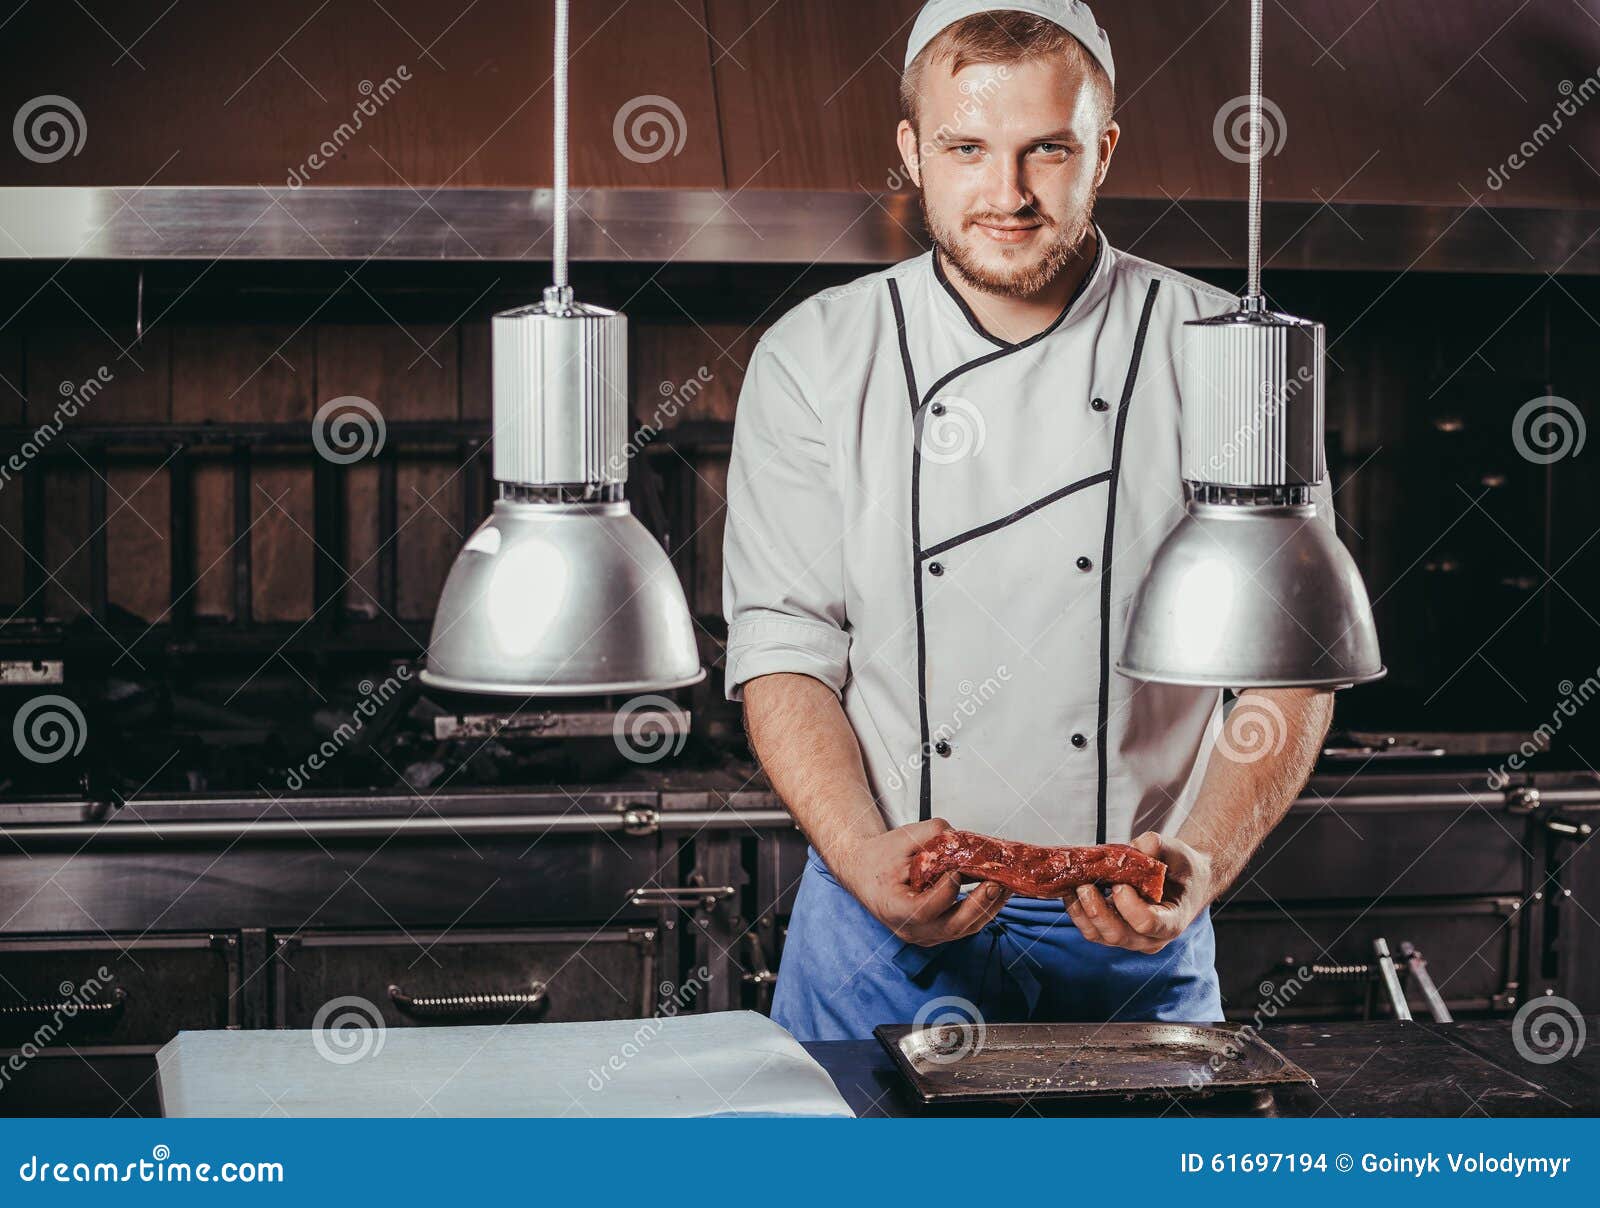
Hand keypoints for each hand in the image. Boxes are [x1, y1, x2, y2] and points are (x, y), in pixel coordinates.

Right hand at [830, 818, 1010, 947]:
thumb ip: (934, 833)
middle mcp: (910, 929)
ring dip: (988, 908)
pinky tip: (995, 893)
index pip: (926, 909)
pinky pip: (963, 926)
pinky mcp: (936, 932)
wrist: (865, 871)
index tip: (957, 871)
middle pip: (952, 926)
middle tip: (996, 884)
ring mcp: (925, 935)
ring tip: (1005, 886)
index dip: (946, 892)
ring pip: (963, 929)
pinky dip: (982, 910)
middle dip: (979, 905)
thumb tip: (964, 838)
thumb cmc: (880, 857)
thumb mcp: (903, 837)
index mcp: (894, 908)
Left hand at [1064, 831, 1213, 953]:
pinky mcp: (1113, 932)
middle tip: (1086, 885)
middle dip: (1097, 910)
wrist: (1182, 881)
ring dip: (1082, 911)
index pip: (1148, 924)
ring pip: (1099, 935)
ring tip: (1075, 885)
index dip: (1130, 907)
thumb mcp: (1175, 852)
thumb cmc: (1180, 868)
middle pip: (1118, 934)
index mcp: (1172, 921)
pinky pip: (1090, 929)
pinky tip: (1071, 891)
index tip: (1120, 884)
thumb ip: (1158, 847)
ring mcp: (1131, 938)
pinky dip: (1077, 911)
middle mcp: (1151, 937)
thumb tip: (1137, 846)